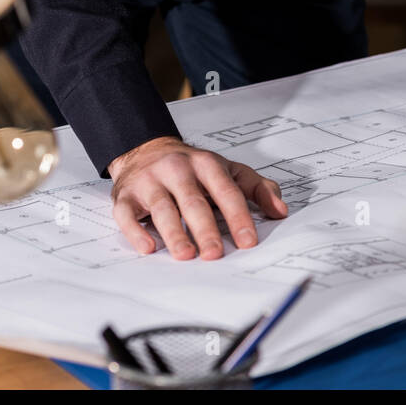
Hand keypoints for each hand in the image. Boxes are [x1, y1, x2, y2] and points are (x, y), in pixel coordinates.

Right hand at [107, 136, 286, 258]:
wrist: (145, 149)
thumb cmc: (191, 167)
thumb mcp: (228, 170)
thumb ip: (257, 188)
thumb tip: (280, 210)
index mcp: (205, 163)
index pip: (225, 190)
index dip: (238, 216)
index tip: (247, 240)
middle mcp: (177, 170)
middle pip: (193, 201)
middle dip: (205, 229)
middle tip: (216, 253)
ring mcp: (149, 182)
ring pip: (162, 208)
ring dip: (174, 233)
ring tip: (186, 255)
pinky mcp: (125, 195)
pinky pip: (128, 215)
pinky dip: (136, 232)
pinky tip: (149, 247)